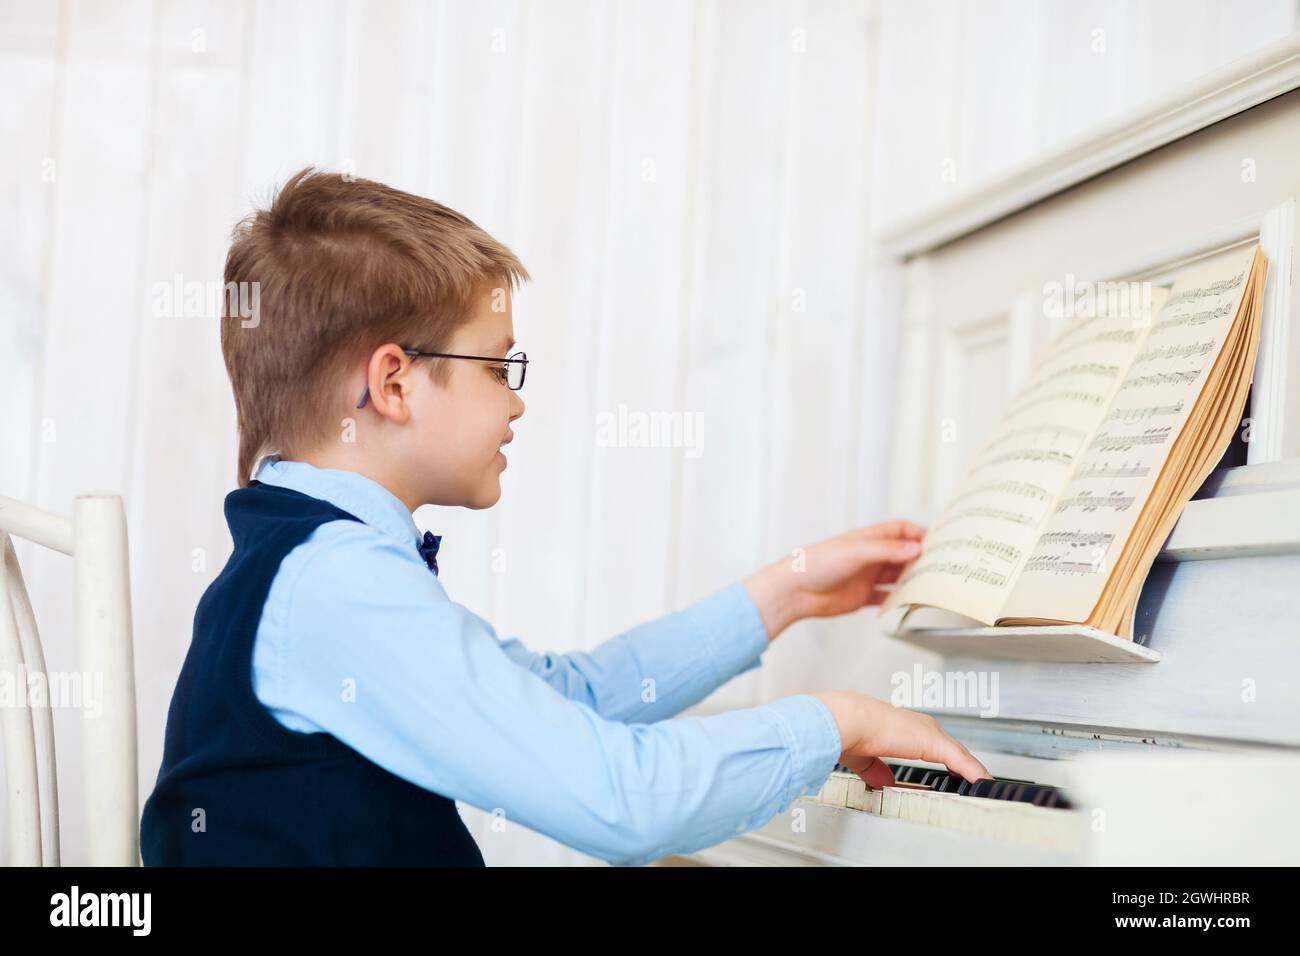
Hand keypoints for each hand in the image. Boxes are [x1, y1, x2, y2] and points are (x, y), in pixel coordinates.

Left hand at [742, 520, 925, 638]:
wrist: (795, 591)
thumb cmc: (817, 563)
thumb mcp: (856, 552)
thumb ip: (887, 550)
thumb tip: (916, 548)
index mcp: (867, 539)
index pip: (899, 530)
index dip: (917, 533)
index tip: (936, 541)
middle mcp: (869, 556)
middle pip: (901, 554)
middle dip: (919, 558)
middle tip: (940, 565)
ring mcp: (866, 576)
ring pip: (896, 576)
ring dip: (911, 579)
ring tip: (930, 584)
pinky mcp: (861, 596)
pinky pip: (885, 597)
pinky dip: (897, 599)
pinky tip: (908, 602)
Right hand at [813, 691, 989, 787]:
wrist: (847, 721)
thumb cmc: (848, 731)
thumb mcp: (864, 758)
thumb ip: (876, 770)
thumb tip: (883, 782)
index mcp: (904, 727)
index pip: (935, 745)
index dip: (947, 761)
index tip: (954, 775)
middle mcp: (919, 726)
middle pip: (952, 749)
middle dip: (965, 766)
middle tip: (976, 783)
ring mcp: (929, 733)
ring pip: (960, 755)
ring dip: (973, 772)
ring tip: (987, 787)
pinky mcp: (935, 742)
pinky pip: (962, 761)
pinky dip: (975, 774)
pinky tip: (985, 784)